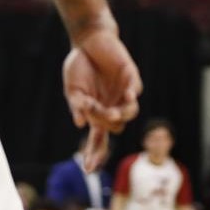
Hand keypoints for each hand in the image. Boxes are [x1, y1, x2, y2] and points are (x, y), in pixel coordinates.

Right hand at [65, 26, 142, 169]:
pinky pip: (136, 92)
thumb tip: (79, 124)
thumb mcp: (72, 88)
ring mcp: (123, 94)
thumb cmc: (79, 65)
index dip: (94, 154)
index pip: (97, 140)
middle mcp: (112, 106)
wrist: (88, 40)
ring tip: (113, 111)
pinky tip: (127, 94)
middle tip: (91, 107)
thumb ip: (76, 105)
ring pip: (129, 114)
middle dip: (103, 121)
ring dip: (121, 115)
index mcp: (97, 113)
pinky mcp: (131, 79)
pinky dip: (132, 96)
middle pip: (114, 127)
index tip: (88, 169)